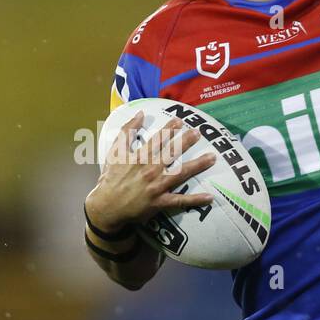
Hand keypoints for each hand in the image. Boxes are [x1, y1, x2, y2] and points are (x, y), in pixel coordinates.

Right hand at [85, 113, 215, 231]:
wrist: (106, 206)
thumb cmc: (110, 178)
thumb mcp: (115, 152)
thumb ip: (127, 131)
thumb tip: (139, 113)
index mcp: (140, 157)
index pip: (158, 139)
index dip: (169, 129)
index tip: (180, 120)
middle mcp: (150, 170)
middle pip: (172, 153)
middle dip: (186, 142)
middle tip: (199, 132)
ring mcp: (156, 187)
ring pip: (180, 174)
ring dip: (198, 166)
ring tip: (212, 158)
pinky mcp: (160, 202)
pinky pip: (180, 201)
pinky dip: (195, 200)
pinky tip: (210, 197)